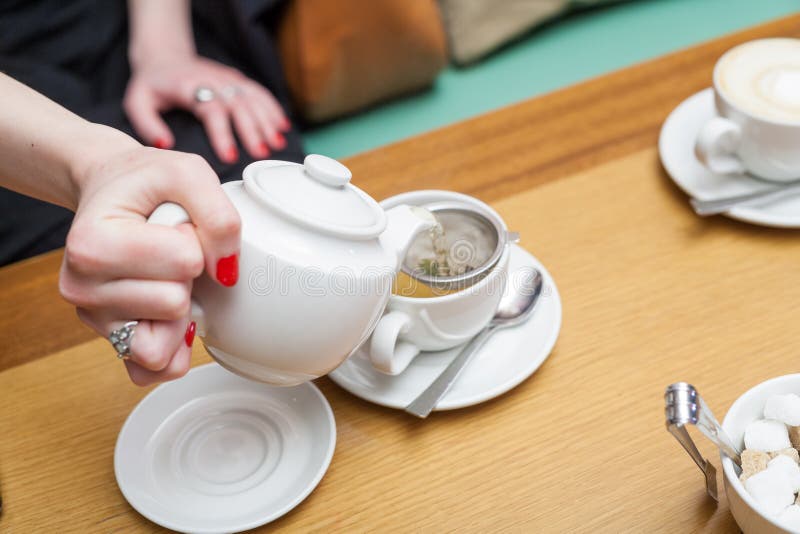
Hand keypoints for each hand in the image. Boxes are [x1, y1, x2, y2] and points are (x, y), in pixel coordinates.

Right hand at [59, 135, 240, 385]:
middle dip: (187, 276)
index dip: (194, 239)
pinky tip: (176, 319)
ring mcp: (93, 318)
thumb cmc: (147, 182)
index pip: (183, 261)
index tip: (173, 224)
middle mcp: (80, 287)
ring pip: (163, 343)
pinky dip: (174, 350)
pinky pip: (153, 370)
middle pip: (174, 304)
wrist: (112, 192)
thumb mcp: (189, 172)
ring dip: (181, 308)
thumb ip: (218, 215)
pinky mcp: (112, 341)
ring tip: (164, 275)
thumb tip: (226, 272)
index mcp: (90, 243)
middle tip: (168, 249)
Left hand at [124, 53, 289, 162]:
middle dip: (253, 131)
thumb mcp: (137, 102)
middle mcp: (212, 80)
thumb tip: (166, 145)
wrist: (164, 57)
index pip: (211, 109)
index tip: (230, 156)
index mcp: (189, 86)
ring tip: (277, 145)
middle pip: (238, 105)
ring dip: (267, 122)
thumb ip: (147, 125)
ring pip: (252, 99)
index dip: (223, 133)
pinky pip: (259, 93)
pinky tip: (283, 127)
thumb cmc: (152, 85)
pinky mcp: (237, 79)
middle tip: (261, 154)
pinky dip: (273, 109)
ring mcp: (227, 78)